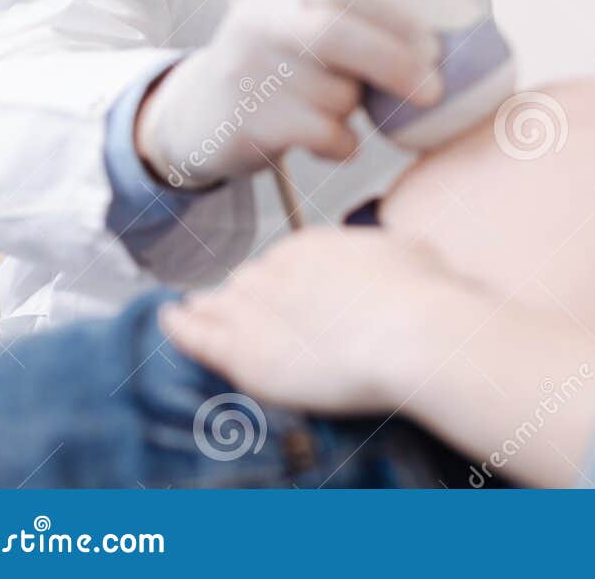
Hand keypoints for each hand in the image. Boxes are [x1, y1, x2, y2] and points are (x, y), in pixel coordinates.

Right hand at [136, 0, 443, 186]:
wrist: (194, 116)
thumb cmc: (275, 69)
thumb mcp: (295, 24)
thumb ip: (348, 19)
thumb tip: (437, 43)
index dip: (397, 17)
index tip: (434, 46)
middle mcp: (257, 21)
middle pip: (338, 34)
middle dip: (396, 63)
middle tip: (433, 92)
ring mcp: (246, 71)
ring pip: (335, 93)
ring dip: (354, 110)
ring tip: (338, 111)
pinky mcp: (246, 120)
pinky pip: (322, 134)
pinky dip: (343, 144)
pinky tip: (332, 142)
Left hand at [158, 227, 466, 415]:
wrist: (414, 333)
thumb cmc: (424, 297)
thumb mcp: (411, 253)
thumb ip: (385, 256)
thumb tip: (394, 262)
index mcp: (311, 245)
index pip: (281, 265)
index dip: (284, 287)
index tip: (292, 301)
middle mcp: (276, 269)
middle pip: (248, 284)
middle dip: (250, 301)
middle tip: (258, 320)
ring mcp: (254, 309)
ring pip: (220, 306)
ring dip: (210, 311)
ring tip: (195, 314)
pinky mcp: (242, 350)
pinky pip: (197, 334)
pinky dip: (180, 327)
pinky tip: (170, 319)